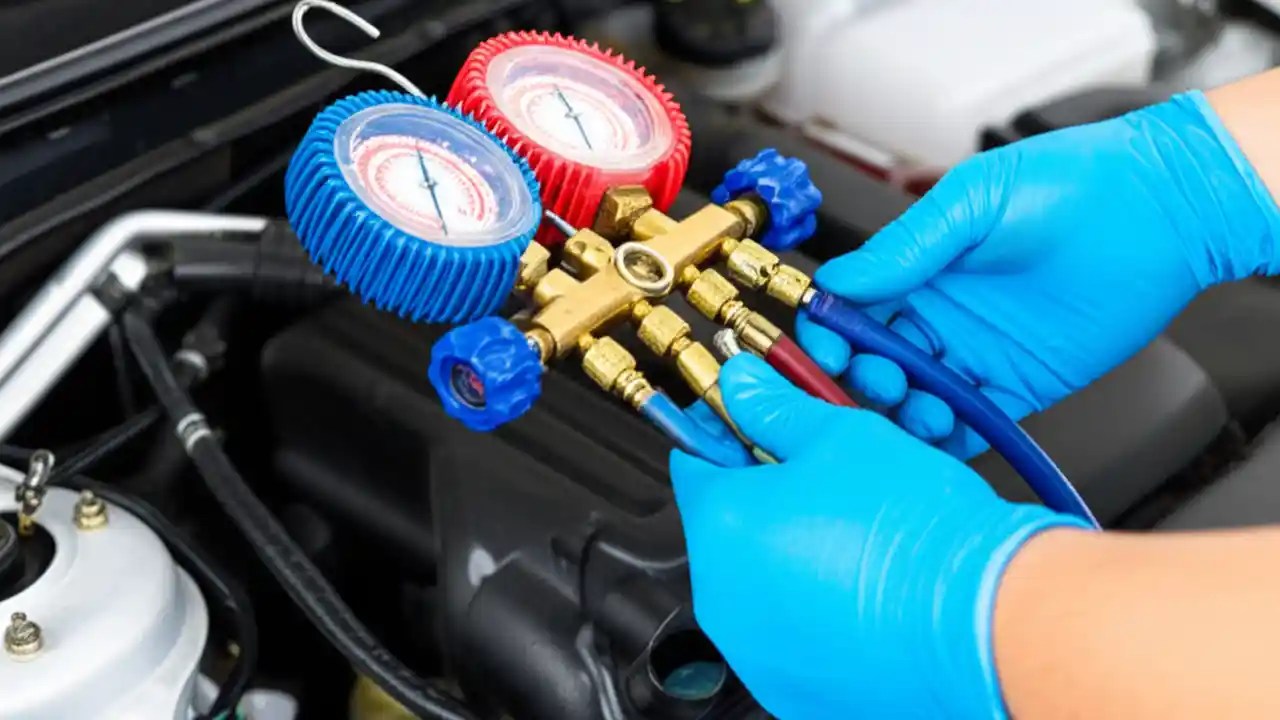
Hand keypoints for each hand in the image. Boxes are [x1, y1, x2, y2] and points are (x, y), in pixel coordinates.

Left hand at [671, 355, 1088, 718]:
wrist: (983, 618)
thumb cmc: (918, 531)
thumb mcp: (840, 436)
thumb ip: (776, 409)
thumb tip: (742, 386)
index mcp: (720, 526)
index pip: (694, 460)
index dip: (726, 435)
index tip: (757, 429)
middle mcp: (723, 598)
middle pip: (727, 526)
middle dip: (767, 499)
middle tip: (825, 482)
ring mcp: (756, 651)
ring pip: (758, 584)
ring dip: (792, 556)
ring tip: (856, 539)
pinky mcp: (793, 691)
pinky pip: (790, 635)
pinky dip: (815, 611)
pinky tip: (863, 589)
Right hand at [798, 91, 1279, 457]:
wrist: (1165, 209)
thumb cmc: (1075, 183)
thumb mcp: (974, 200)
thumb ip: (907, 246)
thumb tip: (841, 279)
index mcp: (921, 268)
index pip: (854, 309)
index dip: (832, 333)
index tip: (828, 350)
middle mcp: (943, 314)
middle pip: (877, 361)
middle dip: (864, 379)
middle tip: (880, 382)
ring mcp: (978, 353)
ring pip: (918, 398)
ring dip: (904, 413)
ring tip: (919, 410)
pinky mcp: (1020, 386)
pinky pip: (974, 422)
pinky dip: (950, 438)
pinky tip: (941, 437)